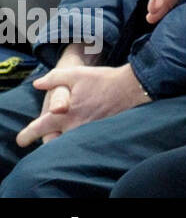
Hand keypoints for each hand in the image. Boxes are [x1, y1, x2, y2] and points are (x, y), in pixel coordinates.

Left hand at [17, 64, 149, 146]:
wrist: (132, 87)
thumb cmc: (103, 80)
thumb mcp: (75, 74)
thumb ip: (53, 78)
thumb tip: (38, 84)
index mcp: (63, 116)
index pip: (38, 130)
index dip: (26, 136)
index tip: (21, 140)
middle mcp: (74, 128)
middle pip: (53, 143)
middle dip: (49, 141)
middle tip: (50, 136)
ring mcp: (88, 133)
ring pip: (69, 143)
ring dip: (65, 140)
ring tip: (69, 132)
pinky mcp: (101, 134)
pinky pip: (85, 141)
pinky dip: (82, 138)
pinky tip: (88, 127)